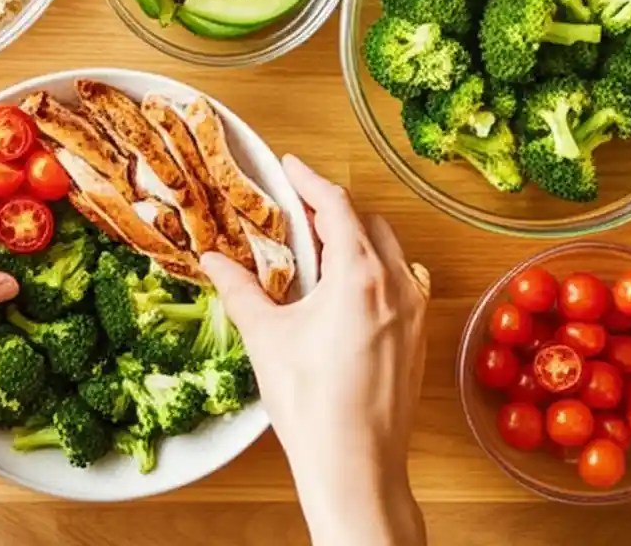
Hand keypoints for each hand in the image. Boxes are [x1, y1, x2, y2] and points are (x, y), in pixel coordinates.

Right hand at [200, 155, 429, 545]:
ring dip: (356, 240)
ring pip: (389, 253)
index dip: (309, 181)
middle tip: (296, 211)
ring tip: (319, 250)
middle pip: (367, 224)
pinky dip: (374, 271)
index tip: (289, 166)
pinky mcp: (417, 338)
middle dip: (332, 210)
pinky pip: (401, 284)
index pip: (337, 206)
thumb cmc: (311, 404)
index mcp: (359, 277)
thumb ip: (239, 290)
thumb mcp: (266, 338)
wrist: (355, 464)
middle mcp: (396, 286)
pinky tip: (345, 292)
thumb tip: (213, 262)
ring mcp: (413, 312)